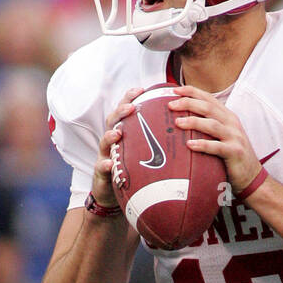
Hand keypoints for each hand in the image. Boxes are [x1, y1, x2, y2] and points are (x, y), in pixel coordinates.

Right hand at [92, 87, 144, 207]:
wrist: (112, 194)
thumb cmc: (131, 170)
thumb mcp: (142, 153)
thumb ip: (155, 140)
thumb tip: (181, 129)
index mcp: (123, 132)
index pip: (125, 111)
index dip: (130, 98)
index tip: (142, 89)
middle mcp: (111, 141)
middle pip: (113, 121)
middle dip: (121, 112)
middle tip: (131, 107)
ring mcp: (105, 155)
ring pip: (105, 142)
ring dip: (110, 136)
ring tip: (118, 133)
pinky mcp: (100, 173)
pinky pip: (101, 168)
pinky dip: (105, 165)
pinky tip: (110, 164)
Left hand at [168, 86, 261, 194]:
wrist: (251, 175)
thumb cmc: (231, 156)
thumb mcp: (222, 136)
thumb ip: (208, 126)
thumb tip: (182, 121)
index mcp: (227, 116)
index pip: (209, 98)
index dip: (192, 92)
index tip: (175, 90)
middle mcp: (231, 123)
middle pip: (208, 107)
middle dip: (189, 103)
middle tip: (171, 105)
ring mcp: (234, 137)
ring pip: (212, 124)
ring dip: (193, 122)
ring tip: (178, 122)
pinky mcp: (235, 152)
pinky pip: (217, 147)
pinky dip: (203, 145)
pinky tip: (190, 145)